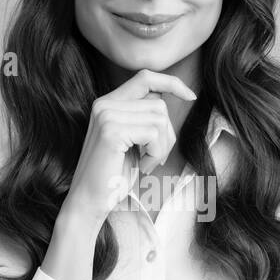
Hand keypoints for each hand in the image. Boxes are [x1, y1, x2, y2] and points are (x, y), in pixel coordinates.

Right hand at [64, 70, 196, 223]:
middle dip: (167, 133)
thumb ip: (143, 116)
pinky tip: (142, 166)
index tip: (191, 96)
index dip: (171, 83)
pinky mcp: (112, 131)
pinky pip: (154, 134)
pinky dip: (155, 154)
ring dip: (162, 146)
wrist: (88, 201)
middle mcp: (104, 104)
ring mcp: (106, 116)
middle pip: (158, 104)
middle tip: (154, 157)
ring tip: (146, 162)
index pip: (145, 78)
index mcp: (107, 103)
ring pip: (159, 118)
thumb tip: (168, 96)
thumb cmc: (113, 175)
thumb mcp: (131, 139)